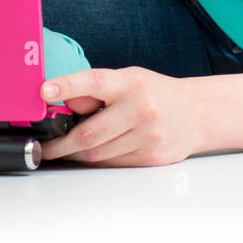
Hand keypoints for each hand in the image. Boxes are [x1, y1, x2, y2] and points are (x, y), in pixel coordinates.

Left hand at [39, 67, 204, 166]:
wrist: (197, 114)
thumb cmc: (155, 93)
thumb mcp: (128, 79)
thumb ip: (97, 90)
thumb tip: (64, 100)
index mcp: (131, 83)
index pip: (94, 82)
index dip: (67, 85)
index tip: (44, 90)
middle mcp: (140, 108)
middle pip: (89, 133)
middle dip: (61, 144)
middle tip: (45, 146)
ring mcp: (148, 136)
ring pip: (98, 154)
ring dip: (76, 154)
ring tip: (66, 149)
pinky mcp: (151, 157)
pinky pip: (112, 164)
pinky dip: (97, 160)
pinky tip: (93, 153)